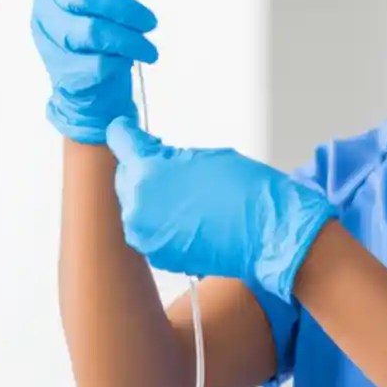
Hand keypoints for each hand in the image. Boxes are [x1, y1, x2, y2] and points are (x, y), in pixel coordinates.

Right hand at [31, 0, 157, 144]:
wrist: (84, 87)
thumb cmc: (93, 32)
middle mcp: (45, 8)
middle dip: (127, 7)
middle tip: (151, 22)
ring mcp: (52, 41)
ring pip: (96, 31)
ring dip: (132, 39)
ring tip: (149, 48)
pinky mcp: (66, 71)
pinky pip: (101, 62)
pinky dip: (123, 61)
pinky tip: (133, 62)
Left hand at [105, 117, 336, 301]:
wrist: (267, 233)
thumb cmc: (245, 190)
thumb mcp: (202, 156)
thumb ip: (168, 157)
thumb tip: (153, 159)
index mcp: (147, 172)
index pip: (120, 141)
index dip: (125, 133)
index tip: (125, 130)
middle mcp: (138, 205)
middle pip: (125, 177)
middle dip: (141, 170)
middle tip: (170, 168)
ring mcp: (146, 235)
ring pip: (135, 206)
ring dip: (151, 198)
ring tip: (185, 196)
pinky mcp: (158, 255)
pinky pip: (149, 230)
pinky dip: (161, 222)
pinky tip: (188, 217)